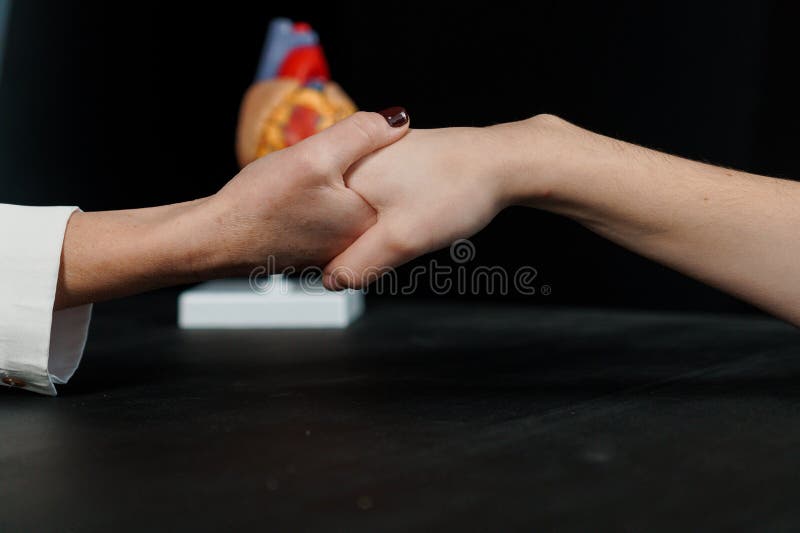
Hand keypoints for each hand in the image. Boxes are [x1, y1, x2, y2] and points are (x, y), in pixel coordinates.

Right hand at [55, 110, 408, 308]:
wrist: (213, 240)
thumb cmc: (259, 202)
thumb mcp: (314, 156)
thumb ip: (360, 134)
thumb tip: (400, 118)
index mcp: (368, 222)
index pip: (402, 181)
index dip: (402, 154)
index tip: (407, 137)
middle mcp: (358, 243)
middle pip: (384, 197)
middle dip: (383, 172)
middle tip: (377, 146)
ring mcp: (335, 250)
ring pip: (359, 207)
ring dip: (356, 187)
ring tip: (343, 165)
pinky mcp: (313, 251)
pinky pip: (336, 219)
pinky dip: (334, 202)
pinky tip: (316, 190)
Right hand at [322, 123, 529, 288]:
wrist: (504, 162)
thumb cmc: (456, 191)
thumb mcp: (401, 239)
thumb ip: (358, 263)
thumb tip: (331, 281)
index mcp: (344, 172)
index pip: (314, 222)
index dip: (328, 250)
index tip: (353, 262)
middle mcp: (353, 157)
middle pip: (334, 216)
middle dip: (355, 239)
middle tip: (396, 242)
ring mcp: (374, 155)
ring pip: (357, 208)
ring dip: (373, 228)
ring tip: (412, 225)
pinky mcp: (395, 159)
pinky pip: (376, 196)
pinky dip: (387, 213)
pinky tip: (414, 215)